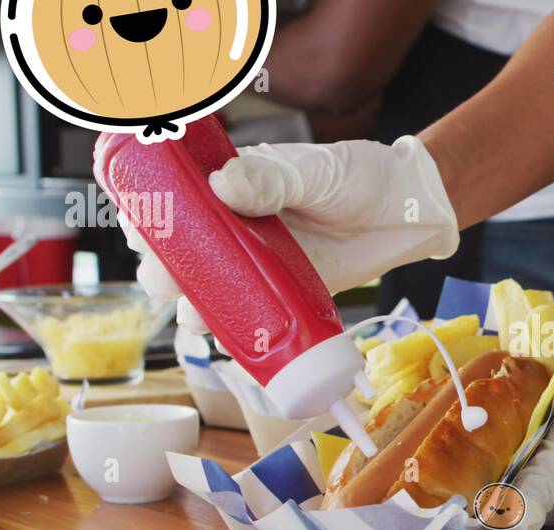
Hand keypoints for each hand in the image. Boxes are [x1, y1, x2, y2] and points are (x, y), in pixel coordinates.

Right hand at [124, 136, 459, 333]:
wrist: (412, 212)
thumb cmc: (363, 176)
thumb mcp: (317, 170)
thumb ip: (273, 178)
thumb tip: (224, 187)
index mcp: (234, 183)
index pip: (176, 199)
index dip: (151, 215)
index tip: (142, 228)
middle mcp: (236, 225)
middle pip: (181, 251)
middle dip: (163, 267)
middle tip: (166, 277)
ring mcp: (257, 263)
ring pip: (207, 288)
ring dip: (189, 304)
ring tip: (192, 312)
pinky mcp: (282, 295)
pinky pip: (246, 317)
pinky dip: (228, 329)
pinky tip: (219, 335)